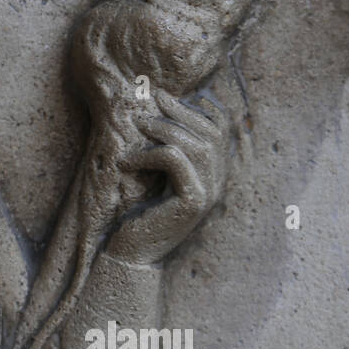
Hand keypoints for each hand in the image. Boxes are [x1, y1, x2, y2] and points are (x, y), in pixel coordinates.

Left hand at [105, 91, 228, 264]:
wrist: (131, 253)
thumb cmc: (138, 212)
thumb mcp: (154, 175)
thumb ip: (167, 150)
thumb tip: (158, 110)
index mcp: (213, 174)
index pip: (222, 130)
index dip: (201, 107)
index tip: (167, 95)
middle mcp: (218, 183)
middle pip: (212, 132)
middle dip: (181, 111)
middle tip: (154, 101)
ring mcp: (209, 193)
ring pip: (197, 144)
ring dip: (165, 128)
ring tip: (139, 125)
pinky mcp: (192, 202)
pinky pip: (176, 161)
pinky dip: (150, 153)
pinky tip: (127, 161)